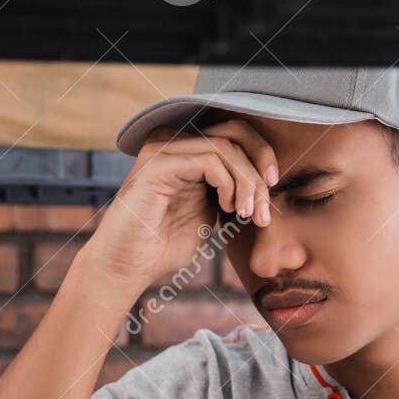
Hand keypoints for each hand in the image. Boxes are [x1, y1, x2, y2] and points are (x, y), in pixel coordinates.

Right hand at [77, 118, 278, 297]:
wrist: (127, 267)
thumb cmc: (165, 246)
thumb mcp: (211, 214)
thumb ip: (232, 192)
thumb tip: (265, 180)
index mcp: (185, 150)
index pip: (235, 132)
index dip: (261, 155)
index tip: (271, 190)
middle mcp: (173, 141)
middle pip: (234, 131)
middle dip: (259, 168)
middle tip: (263, 208)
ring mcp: (163, 149)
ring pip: (225, 147)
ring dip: (247, 183)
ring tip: (247, 214)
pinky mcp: (158, 163)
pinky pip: (210, 160)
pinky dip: (229, 185)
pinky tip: (227, 209)